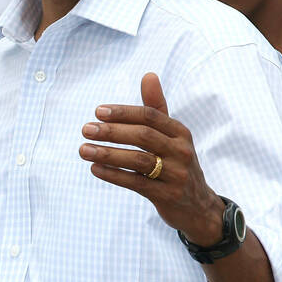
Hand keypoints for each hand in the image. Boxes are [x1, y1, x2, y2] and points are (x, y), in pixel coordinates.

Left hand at [78, 72, 225, 245]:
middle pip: (143, 136)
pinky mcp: (167, 195)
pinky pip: (136, 183)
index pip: (150, 116)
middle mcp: (181, 151)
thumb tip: (148, 74)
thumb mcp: (172, 136)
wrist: (197, 206)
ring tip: (83, 150)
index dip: (123, 112)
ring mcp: (176, 174)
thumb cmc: (176, 163)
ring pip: (138, 160)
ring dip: (107, 154)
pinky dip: (114, 175)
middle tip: (85, 129)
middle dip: (112, 131)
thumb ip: (156, 107)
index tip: (97, 111)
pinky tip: (95, 169)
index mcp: (180, 132)